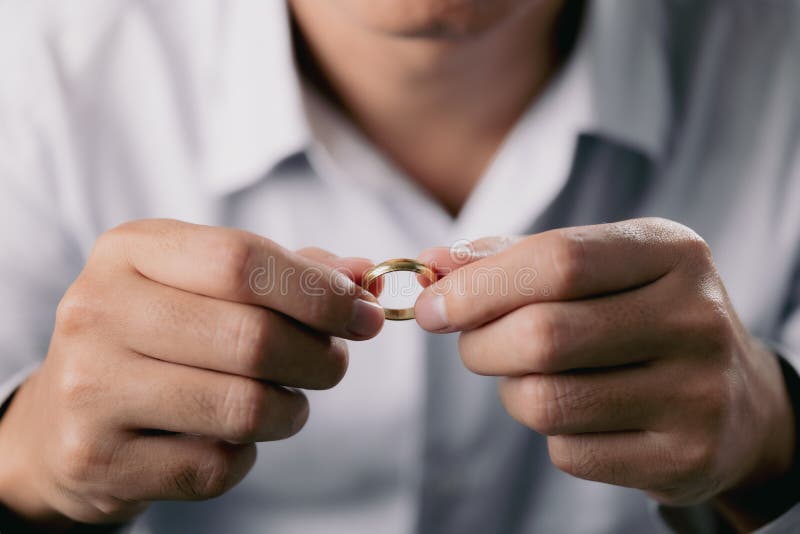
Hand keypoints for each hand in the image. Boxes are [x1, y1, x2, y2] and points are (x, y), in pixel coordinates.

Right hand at [0, 219, 383, 527]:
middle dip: (321, 358)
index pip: (243, 260)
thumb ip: (285, 274)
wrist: (62, 419)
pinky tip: (231, 439)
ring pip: (243, 407)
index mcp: (130, 251)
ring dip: (291, 412)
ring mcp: (90, 388)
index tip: (363, 315)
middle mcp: (98, 311)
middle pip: (253, 337)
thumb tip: (362, 276)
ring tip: (287, 404)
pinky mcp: (96, 459)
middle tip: (333, 365)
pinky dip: (245, 458)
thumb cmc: (155, 338)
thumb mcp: (203, 285)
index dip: (321, 293)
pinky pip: (215, 466)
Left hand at [415, 218, 794, 530]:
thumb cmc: (639, 318)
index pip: (558, 261)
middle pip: (543, 335)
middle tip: (471, 345)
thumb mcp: (597, 270)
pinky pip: (568, 451)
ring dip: (509, 390)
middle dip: (480, 344)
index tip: (431, 306)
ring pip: (545, 401)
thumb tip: (433, 264)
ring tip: (525, 376)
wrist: (734, 401)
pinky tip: (574, 413)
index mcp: (671, 253)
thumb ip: (513, 260)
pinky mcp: (683, 458)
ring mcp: (696, 393)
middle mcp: (695, 318)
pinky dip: (549, 433)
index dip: (478, 286)